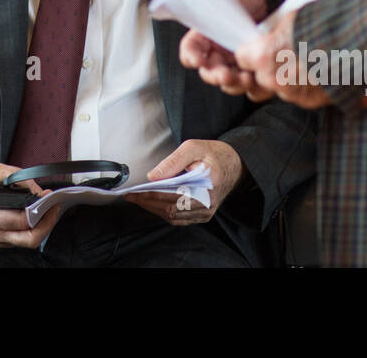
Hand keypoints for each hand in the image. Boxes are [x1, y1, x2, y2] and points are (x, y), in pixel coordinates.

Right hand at [0, 162, 60, 248]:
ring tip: (48, 211)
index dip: (41, 210)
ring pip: (28, 242)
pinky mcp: (0, 241)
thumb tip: (35, 187)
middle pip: (31, 239)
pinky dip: (33, 229)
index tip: (48, 197)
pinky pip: (21, 240)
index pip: (24, 221)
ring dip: (43, 227)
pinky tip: (37, 216)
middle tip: (54, 208)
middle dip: (48, 224)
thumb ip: (16, 176)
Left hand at [127, 139, 243, 224]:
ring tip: (139, 200)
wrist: (235, 165)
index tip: (135, 192)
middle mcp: (208, 203)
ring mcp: (206, 212)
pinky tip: (153, 204)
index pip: (173, 197)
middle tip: (131, 196)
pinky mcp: (204, 215)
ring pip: (174, 217)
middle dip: (148, 204)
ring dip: (154, 209)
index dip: (151, 196)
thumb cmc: (214, 154)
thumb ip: (172, 161)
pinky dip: (164, 212)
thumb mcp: (193, 147)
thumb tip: (153, 177)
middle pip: (171, 210)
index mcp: (207, 185)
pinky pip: (180, 219)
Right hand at [178, 0, 270, 95]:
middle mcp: (217, 55)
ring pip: (228, 84)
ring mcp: (235, 66)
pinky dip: (254, 88)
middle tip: (225, 75)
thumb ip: (216, 12)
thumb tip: (211, 20)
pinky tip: (259, 80)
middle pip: (208, 72)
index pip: (189, 50)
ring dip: (235, 84)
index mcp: (205, 38)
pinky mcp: (253, 73)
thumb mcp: (228, 2)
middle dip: (215, 76)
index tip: (198, 60)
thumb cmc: (245, 3)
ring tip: (247, 78)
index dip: (191, 56)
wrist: (270, 5)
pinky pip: (251, 88)